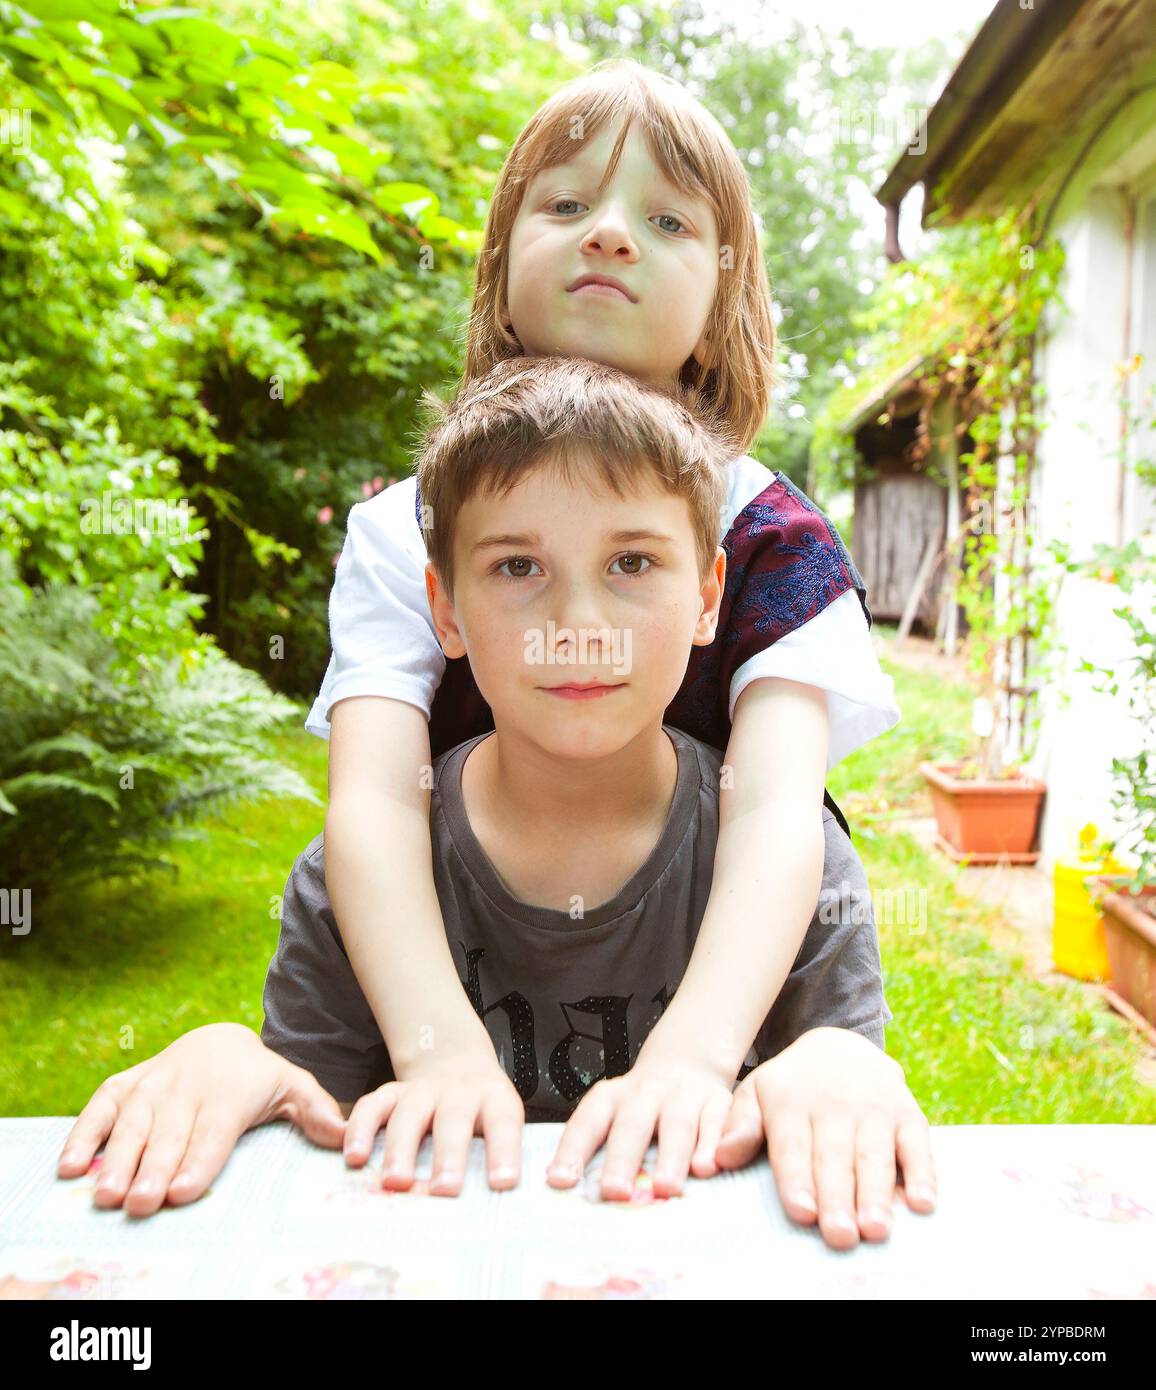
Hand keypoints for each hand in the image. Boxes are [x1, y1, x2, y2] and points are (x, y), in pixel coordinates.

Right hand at [57, 1023, 345, 1216]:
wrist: (218, 1040)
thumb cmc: (256, 1078)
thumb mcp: (291, 1086)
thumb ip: (316, 1110)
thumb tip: (344, 1136)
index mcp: (227, 1094)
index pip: (212, 1132)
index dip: (197, 1162)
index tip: (181, 1191)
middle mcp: (186, 1089)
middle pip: (168, 1134)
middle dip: (152, 1169)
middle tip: (140, 1203)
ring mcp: (152, 1085)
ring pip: (132, 1123)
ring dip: (115, 1159)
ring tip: (105, 1194)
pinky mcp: (125, 1085)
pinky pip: (100, 1107)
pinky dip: (83, 1134)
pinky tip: (70, 1167)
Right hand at [342, 1053, 523, 1195]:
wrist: (460, 1072)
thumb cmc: (482, 1117)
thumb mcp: (499, 1129)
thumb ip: (491, 1159)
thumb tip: (483, 1210)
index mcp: (495, 1101)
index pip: (503, 1124)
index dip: (504, 1151)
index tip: (502, 1182)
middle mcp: (459, 1091)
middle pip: (454, 1119)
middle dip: (449, 1155)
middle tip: (444, 1190)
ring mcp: (423, 1089)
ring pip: (410, 1114)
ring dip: (401, 1149)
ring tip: (396, 1183)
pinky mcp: (392, 1092)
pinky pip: (373, 1106)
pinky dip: (361, 1129)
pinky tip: (355, 1156)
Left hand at [545, 1054, 733, 1199]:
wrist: (685, 1064)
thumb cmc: (641, 1106)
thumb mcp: (615, 1114)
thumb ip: (599, 1146)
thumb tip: (572, 1190)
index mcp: (611, 1098)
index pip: (587, 1123)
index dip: (573, 1150)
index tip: (560, 1181)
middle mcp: (645, 1093)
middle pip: (631, 1124)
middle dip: (622, 1159)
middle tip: (614, 1192)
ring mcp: (682, 1096)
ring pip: (676, 1124)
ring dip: (670, 1157)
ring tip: (665, 1188)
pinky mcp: (717, 1102)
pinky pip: (715, 1123)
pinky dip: (711, 1145)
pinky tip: (707, 1168)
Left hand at [714, 1027, 936, 1248]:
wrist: (840, 1045)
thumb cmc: (791, 1087)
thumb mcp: (757, 1094)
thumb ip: (739, 1126)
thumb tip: (719, 1159)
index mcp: (791, 1103)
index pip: (793, 1147)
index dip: (798, 1180)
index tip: (802, 1211)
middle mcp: (834, 1105)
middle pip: (835, 1158)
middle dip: (838, 1198)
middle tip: (840, 1235)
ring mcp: (875, 1109)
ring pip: (875, 1155)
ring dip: (877, 1194)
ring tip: (875, 1228)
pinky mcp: (907, 1114)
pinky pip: (918, 1144)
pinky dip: (922, 1173)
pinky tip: (921, 1202)